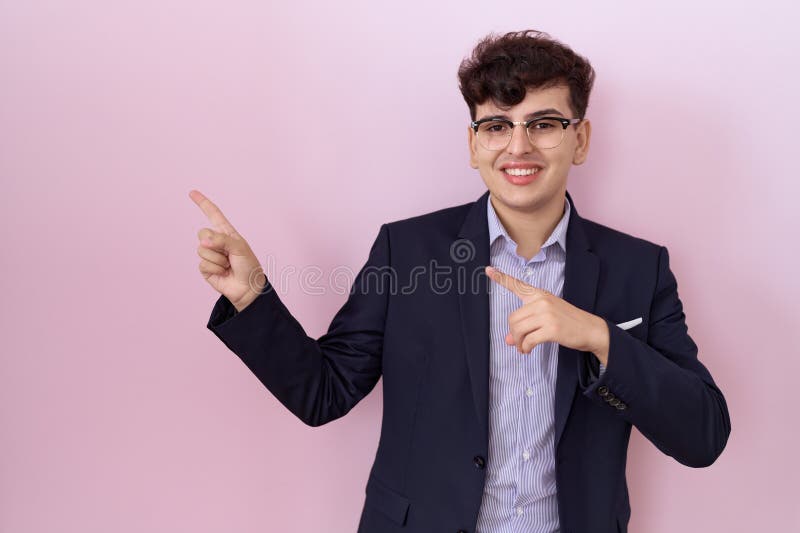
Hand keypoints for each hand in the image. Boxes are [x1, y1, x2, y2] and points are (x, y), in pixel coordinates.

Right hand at [190, 190, 265, 311]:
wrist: (248, 288)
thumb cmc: (248, 266)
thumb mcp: (240, 248)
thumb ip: (222, 240)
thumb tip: (203, 242)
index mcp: (227, 233)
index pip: (213, 214)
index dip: (203, 203)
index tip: (192, 193)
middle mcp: (216, 242)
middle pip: (202, 233)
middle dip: (216, 243)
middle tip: (229, 255)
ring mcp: (210, 255)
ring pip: (202, 249)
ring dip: (218, 259)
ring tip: (228, 265)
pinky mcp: (205, 268)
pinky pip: (203, 263)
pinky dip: (215, 269)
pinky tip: (223, 273)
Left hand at [485, 265, 609, 364]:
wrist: (590, 329)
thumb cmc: (567, 322)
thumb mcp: (546, 318)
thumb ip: (526, 325)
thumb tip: (508, 340)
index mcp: (540, 295)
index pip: (517, 285)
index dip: (501, 278)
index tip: (488, 270)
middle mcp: (542, 301)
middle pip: (512, 318)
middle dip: (513, 334)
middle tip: (519, 343)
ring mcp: (547, 314)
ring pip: (518, 330)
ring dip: (518, 343)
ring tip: (523, 348)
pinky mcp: (551, 329)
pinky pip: (528, 340)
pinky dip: (526, 348)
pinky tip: (528, 350)